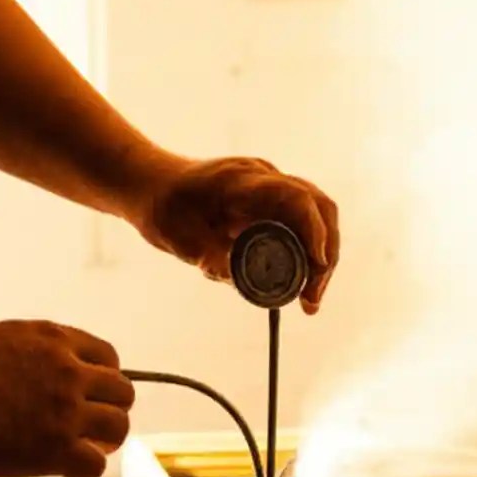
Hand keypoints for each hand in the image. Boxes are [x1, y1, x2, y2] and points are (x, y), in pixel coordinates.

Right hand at [0, 320, 133, 476]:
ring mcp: (66, 410)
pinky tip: (70, 471)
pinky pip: (97, 463)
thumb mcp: (3, 340)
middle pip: (122, 391)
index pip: (108, 357)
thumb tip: (56, 364)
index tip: (90, 395)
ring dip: (106, 439)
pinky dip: (87, 470)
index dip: (103, 379)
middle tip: (91, 427)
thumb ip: (37, 349)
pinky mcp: (57, 447)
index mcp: (55, 340)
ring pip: (118, 426)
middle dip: (110, 408)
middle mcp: (68, 371)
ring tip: (86, 449)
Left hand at [130, 156, 339, 314]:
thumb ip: (214, 259)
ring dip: (321, 255)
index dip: (314, 230)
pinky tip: (300, 281)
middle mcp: (263, 177)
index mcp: (241, 182)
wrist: (151, 184)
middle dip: (325, 253)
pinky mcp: (269, 198)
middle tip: (312, 299)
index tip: (317, 266)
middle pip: (319, 207)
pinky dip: (308, 250)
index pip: (296, 198)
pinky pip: (301, 220)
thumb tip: (250, 286)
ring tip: (309, 298)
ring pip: (317, 214)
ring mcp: (269, 185)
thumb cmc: (161, 209)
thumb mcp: (181, 241)